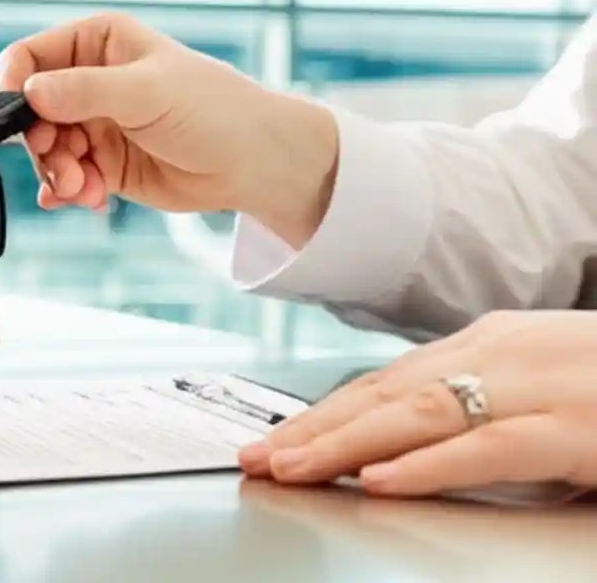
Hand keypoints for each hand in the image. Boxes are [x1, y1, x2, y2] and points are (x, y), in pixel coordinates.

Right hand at [0, 13, 338, 246]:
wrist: (254, 163)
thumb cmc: (213, 109)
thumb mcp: (146, 92)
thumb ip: (85, 91)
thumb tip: (30, 92)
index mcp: (96, 43)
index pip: (30, 56)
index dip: (15, 87)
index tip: (18, 123)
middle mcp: (89, 81)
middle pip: (31, 112)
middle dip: (42, 145)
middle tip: (64, 168)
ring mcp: (95, 124)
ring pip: (46, 150)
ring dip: (57, 174)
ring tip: (86, 189)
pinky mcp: (103, 164)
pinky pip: (65, 178)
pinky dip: (67, 192)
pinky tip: (83, 199)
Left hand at [238, 311, 596, 496]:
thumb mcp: (534, 378)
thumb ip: (473, 397)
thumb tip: (402, 433)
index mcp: (486, 343)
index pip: (382, 380)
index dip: (322, 412)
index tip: (274, 439)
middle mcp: (499, 354)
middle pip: (384, 395)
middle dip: (313, 429)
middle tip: (258, 458)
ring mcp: (536, 387)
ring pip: (417, 415)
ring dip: (345, 445)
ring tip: (292, 468)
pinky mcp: (575, 428)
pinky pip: (488, 449)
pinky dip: (427, 466)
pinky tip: (381, 480)